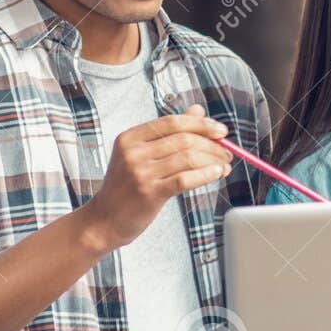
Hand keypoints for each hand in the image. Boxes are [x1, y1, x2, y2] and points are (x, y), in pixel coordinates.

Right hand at [83, 104, 232, 247]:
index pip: (172, 122)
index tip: (220, 130)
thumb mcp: (140, 156)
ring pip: (188, 158)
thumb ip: (168, 133)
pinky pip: (185, 179)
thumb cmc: (125, 188)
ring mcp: (140, 172)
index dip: (200, 124)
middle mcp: (133, 152)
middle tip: (227, 151)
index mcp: (130, 138)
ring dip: (213, 160)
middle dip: (212, 144)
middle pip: (183, 139)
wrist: (104, 221)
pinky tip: (217, 174)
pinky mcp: (149, 192)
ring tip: (224, 165)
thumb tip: (197, 110)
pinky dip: (206, 174)